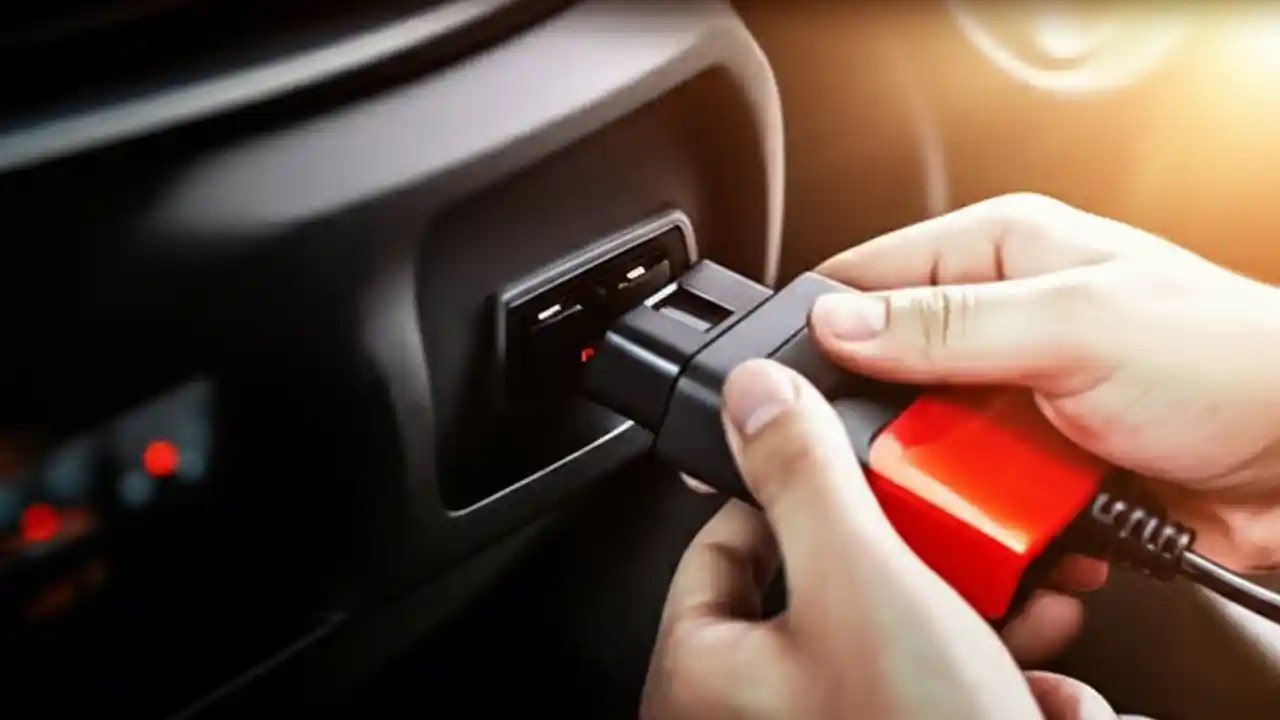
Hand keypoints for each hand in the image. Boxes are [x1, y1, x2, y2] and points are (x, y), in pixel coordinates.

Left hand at [643, 359, 1045, 718]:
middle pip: (826, 594)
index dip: (795, 493)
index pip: (726, 544)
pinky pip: (928, 700)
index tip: (852, 470)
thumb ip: (804, 477)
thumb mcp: (862, 585)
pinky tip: (1043, 691)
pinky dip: (986, 684)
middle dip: (917, 561)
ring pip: (892, 647)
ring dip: (971, 620)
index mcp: (703, 674)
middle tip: (966, 540)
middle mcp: (750, 719)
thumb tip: (755, 394)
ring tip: (1031, 607)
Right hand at [811, 193, 1279, 571]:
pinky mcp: (1029, 464)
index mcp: (997, 252)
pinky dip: (989, 523)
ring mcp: (1012, 397)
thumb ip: (947, 325)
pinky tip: (1027, 519)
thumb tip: (838, 323)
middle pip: (882, 379)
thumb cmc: (1229, 360)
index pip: (865, 280)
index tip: (800, 386)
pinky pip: (970, 499)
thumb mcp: (1075, 325)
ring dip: (952, 485)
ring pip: (922, 451)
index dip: (824, 332)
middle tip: (934, 451)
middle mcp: (998, 320)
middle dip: (898, 431)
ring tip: (1002, 487)